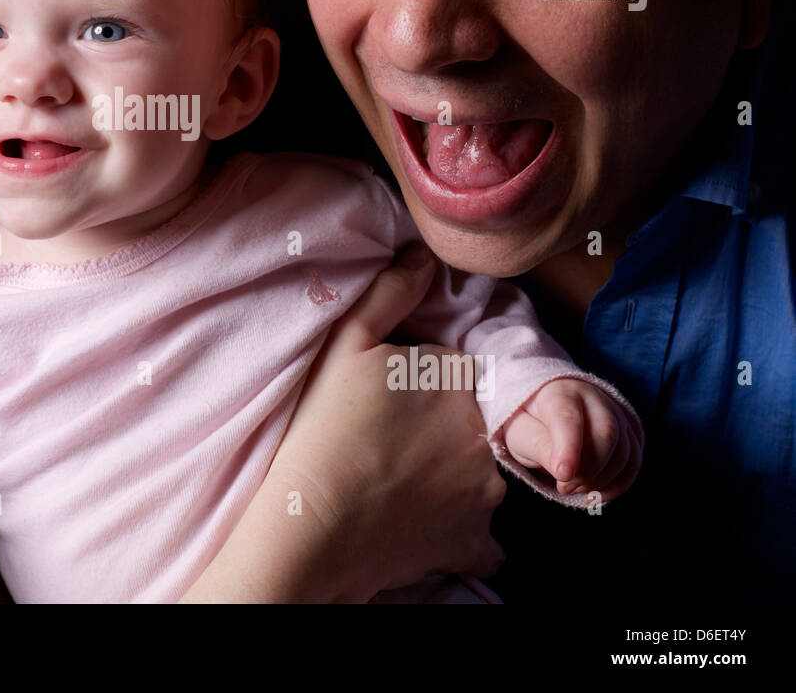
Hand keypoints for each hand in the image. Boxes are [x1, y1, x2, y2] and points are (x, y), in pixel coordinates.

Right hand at [181, 244, 505, 601]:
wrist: (311, 528)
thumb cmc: (322, 431)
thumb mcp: (344, 345)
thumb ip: (391, 293)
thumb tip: (425, 255)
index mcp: (458, 379)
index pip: (453, 370)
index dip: (418, 383)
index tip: (386, 401)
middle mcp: (485, 433)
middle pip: (469, 419)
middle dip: (439, 426)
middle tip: (386, 441)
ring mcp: (485, 492)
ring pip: (477, 470)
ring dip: (450, 474)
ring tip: (394, 481)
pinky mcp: (474, 540)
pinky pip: (479, 531)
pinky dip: (456, 526)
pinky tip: (416, 520)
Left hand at [502, 377, 641, 501]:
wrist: (542, 415)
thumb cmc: (529, 423)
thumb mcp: (520, 433)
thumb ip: (538, 447)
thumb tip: (564, 471)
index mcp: (559, 392)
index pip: (569, 417)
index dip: (568, 449)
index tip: (562, 475)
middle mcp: (592, 398)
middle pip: (607, 433)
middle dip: (588, 470)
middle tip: (563, 486)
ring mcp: (614, 414)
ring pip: (624, 450)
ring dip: (600, 480)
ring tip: (571, 489)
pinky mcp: (626, 433)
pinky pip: (633, 462)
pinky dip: (616, 485)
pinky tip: (593, 496)